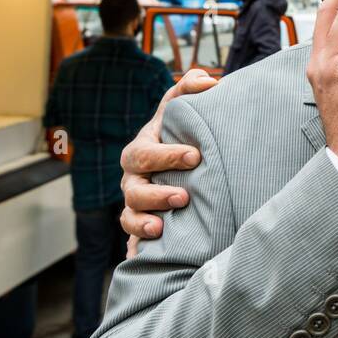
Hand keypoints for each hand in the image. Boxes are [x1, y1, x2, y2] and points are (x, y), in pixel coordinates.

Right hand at [120, 68, 218, 251]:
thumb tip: (208, 80)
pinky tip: (146, 256)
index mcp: (141, 150)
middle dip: (157, 193)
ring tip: (162, 228)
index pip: (146, 154)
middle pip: (134, 189)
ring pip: (129, 216)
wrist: (177, 160)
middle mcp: (133, 179)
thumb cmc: (179, 132)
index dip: (168, 155)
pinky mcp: (141, 224)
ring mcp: (134, 204)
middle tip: (184, 196)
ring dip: (144, 222)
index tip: (196, 155)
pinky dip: (137, 247)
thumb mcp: (181, 108)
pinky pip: (133, 239)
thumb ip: (190, 89)